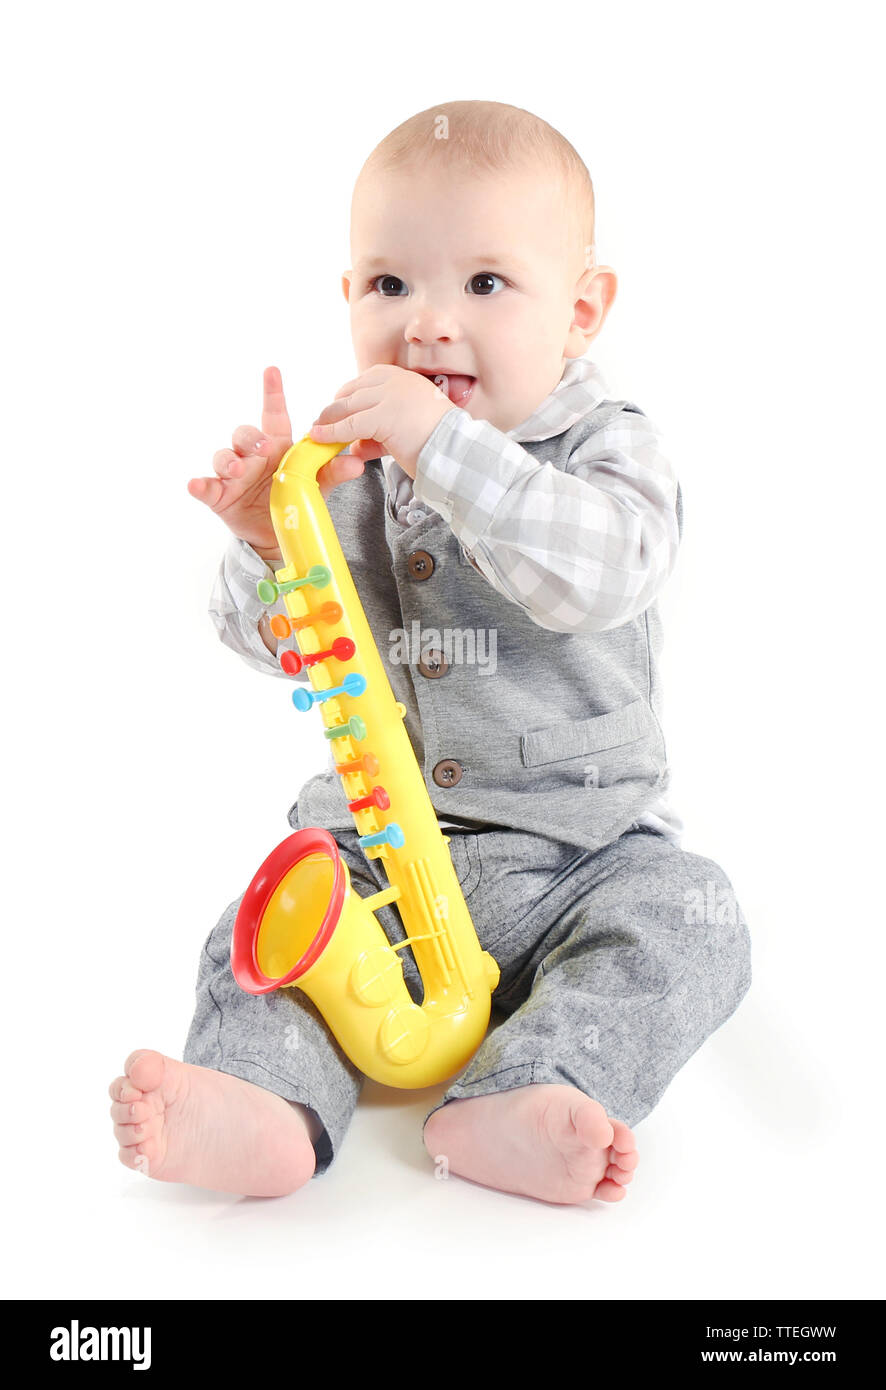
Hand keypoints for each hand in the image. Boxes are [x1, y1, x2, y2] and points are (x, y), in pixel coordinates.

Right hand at [188, 366, 365, 565]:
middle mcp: (251, 456)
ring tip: (239, 471)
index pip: (274, 415)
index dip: (273, 392)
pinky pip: (205, 487)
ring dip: (229, 461)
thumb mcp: (315, 485)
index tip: (273, 371)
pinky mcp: (219, 496)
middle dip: (250, 437)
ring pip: (224, 457)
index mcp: (276, 446)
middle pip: (243, 433)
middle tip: (264, 447)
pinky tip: (195, 484)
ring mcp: (233, 475)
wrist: (278, 534)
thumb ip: (332, 472)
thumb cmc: (294, 499)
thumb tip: (357, 463)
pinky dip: (199, 485)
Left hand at [309, 364, 453, 478]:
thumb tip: (356, 445)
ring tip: (316, 433)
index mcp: (404, 379)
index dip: (348, 398)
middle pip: (352, 392)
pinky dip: (331, 432)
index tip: (338, 412)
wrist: (456, 453)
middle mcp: (395, 382)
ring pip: (348, 407)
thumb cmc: (438, 445)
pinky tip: (319, 439)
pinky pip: (350, 424)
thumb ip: (379, 432)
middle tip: (321, 424)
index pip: (364, 382)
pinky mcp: (383, 416)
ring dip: (328, 421)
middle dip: (335, 409)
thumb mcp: (406, 429)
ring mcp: (389, 397)